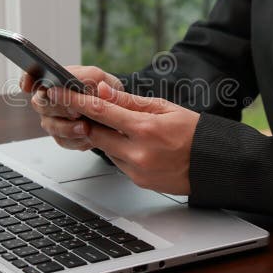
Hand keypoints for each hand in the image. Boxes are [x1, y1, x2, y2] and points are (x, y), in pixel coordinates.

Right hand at [20, 65, 122, 150]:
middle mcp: (49, 100)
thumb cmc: (102, 89)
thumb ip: (91, 77)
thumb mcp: (100, 78)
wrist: (114, 111)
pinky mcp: (62, 136)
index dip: (27, 80)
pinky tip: (89, 138)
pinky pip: (64, 141)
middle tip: (75, 111)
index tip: (28, 86)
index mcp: (54, 81)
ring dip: (68, 128)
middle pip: (40, 103)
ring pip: (51, 125)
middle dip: (58, 107)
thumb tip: (89, 84)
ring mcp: (53, 119)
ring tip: (85, 128)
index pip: (32, 77)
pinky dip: (77, 140)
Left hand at [47, 82, 198, 194]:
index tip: (57, 93)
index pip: (100, 111)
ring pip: (105, 149)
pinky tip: (132, 144)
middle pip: (96, 133)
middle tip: (77, 108)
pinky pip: (118, 163)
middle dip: (85, 120)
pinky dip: (118, 151)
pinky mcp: (138, 181)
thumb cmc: (193, 132)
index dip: (74, 101)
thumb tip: (101, 91)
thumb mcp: (164, 107)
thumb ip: (129, 101)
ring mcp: (138, 170)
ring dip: (105, 136)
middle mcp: (139, 152)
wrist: (214, 164)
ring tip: (121, 126)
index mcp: (146, 128)